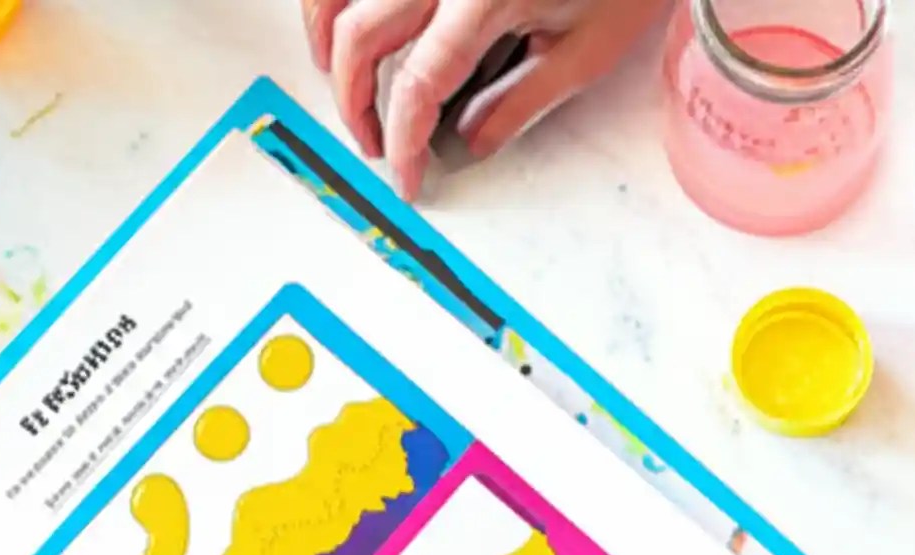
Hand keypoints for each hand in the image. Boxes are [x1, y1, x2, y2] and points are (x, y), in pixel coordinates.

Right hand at [301, 0, 667, 200]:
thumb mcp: (587, 51)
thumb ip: (523, 100)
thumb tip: (472, 140)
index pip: (419, 83)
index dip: (403, 140)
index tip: (405, 176)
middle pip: (361, 34)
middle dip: (353, 98)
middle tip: (372, 139)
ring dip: (327, 34)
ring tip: (335, 75)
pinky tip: (347, 17)